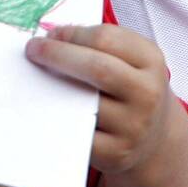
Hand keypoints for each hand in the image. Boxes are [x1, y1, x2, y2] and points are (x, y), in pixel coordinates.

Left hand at [24, 23, 174, 175]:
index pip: (107, 39)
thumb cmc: (129, 88)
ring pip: (84, 102)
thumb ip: (96, 43)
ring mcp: (133, 126)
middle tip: (32, 49)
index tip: (49, 34)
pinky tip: (46, 106)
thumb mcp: (129, 58)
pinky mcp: (115, 153)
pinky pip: (77, 132)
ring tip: (37, 76)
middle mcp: (147, 94)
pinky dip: (57, 116)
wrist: (155, 139)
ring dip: (53, 86)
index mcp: (150, 61)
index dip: (71, 33)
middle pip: (97, 68)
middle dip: (57, 54)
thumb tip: (51, 37)